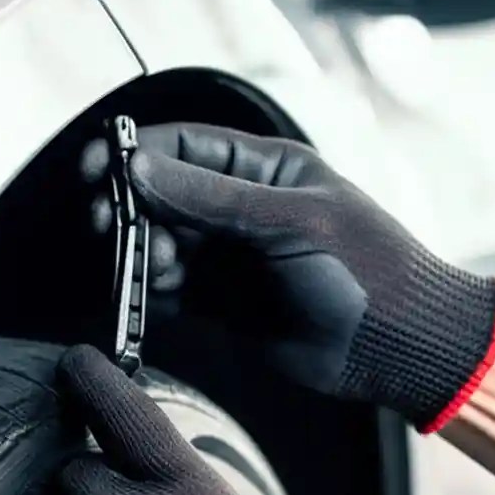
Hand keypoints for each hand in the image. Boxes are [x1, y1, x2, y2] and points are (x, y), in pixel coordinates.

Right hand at [82, 123, 494, 430]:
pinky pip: (171, 290)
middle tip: (107, 225)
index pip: (184, 145)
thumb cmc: (364, 270)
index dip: (135, 152)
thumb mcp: (289, 222)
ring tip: (154, 267)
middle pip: (161, 195)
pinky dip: (154, 292)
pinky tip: (156, 295)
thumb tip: (139, 166)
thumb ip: (211, 197)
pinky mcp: (221, 303)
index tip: (96, 168)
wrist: (398, 349)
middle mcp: (240, 209)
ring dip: (142, 253)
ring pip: (160, 244)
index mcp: (264, 170)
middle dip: (130, 208)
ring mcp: (229, 256)